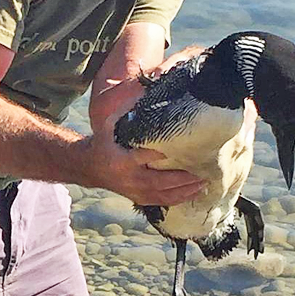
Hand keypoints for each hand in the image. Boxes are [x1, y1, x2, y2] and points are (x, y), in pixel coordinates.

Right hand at [79, 117, 205, 206]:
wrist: (90, 167)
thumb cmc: (104, 143)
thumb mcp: (109, 125)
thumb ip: (127, 112)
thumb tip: (146, 94)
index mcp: (122, 159)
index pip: (142, 157)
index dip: (158, 155)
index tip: (175, 150)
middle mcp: (130, 178)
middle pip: (159, 181)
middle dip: (182, 178)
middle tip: (202, 172)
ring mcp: (135, 191)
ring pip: (164, 195)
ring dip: (185, 191)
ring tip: (204, 184)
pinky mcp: (139, 198)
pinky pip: (162, 201)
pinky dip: (180, 199)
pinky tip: (195, 194)